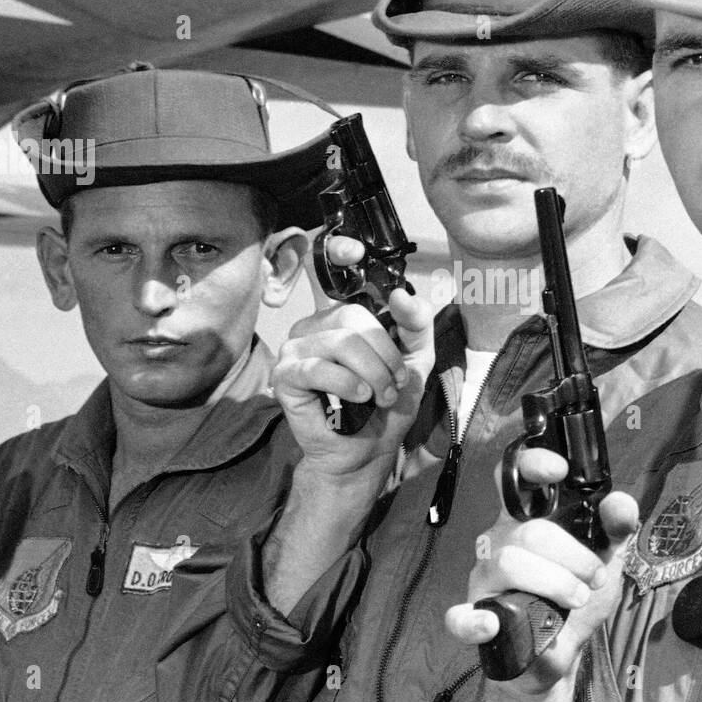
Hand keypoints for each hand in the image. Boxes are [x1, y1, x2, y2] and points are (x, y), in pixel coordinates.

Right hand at [272, 235, 434, 478]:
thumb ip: (415, 325)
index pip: (330, 269)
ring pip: (341, 342)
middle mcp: (316, 325)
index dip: (338, 251)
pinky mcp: (285, 376)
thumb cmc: (385, 406)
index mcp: (343, 317)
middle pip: (352, 316)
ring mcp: (296, 348)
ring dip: (372, 374)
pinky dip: (347, 384)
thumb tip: (398, 294)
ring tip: (378, 397)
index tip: (354, 250)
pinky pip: (318, 368)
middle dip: (385, 353)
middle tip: (392, 383)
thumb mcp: (415, 362)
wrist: (367, 452)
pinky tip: (358, 398)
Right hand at [445, 448, 638, 701]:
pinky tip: (493, 624)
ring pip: (508, 563)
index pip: (514, 477)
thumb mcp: (606, 559)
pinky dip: (475, 620)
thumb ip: (615, 528)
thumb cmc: (576, 597)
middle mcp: (500, 542)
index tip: (559, 469)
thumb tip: (620, 502)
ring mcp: (484, 579)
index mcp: (527, 520)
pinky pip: (462, 616)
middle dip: (572, 554)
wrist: (561, 653)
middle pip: (528, 530)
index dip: (531, 464)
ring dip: (554, 582)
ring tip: (576, 599)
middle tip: (595, 578)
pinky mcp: (475, 618)